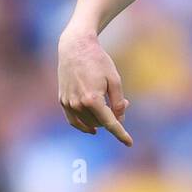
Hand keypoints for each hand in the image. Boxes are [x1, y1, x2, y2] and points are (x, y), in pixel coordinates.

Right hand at [58, 30, 132, 145]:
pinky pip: (74, 121)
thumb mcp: (115, 80)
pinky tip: (92, 129)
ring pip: (89, 122)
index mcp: (92, 99)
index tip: (129, 143)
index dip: (121, 134)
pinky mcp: (62, 101)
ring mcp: (68, 103)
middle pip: (100, 122)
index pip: (110, 123)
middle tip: (123, 103)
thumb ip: (118, 102)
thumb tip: (119, 120)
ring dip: (101, 118)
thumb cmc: (98, 61)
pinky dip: (84, 126)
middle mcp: (78, 104)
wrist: (75, 47)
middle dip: (113, 116)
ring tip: (109, 102)